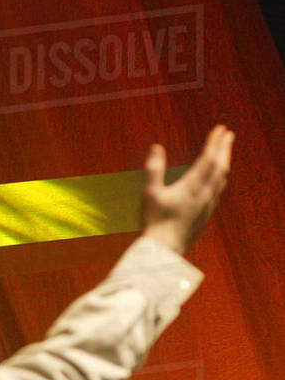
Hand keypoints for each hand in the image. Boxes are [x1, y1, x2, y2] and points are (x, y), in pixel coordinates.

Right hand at [140, 124, 232, 254]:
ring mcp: (207, 205)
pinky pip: (218, 191)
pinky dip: (220, 178)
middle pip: (220, 167)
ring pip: (221, 179)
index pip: (208, 159)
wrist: (165, 250)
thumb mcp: (150, 193)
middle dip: (224, 149)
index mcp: (192, 186)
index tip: (220, 129)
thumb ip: (154, 169)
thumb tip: (156, 147)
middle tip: (228, 134)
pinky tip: (217, 180)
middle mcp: (204, 194)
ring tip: (224, 153)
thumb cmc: (155, 222)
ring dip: (224, 162)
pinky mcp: (205, 215)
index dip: (215, 142)